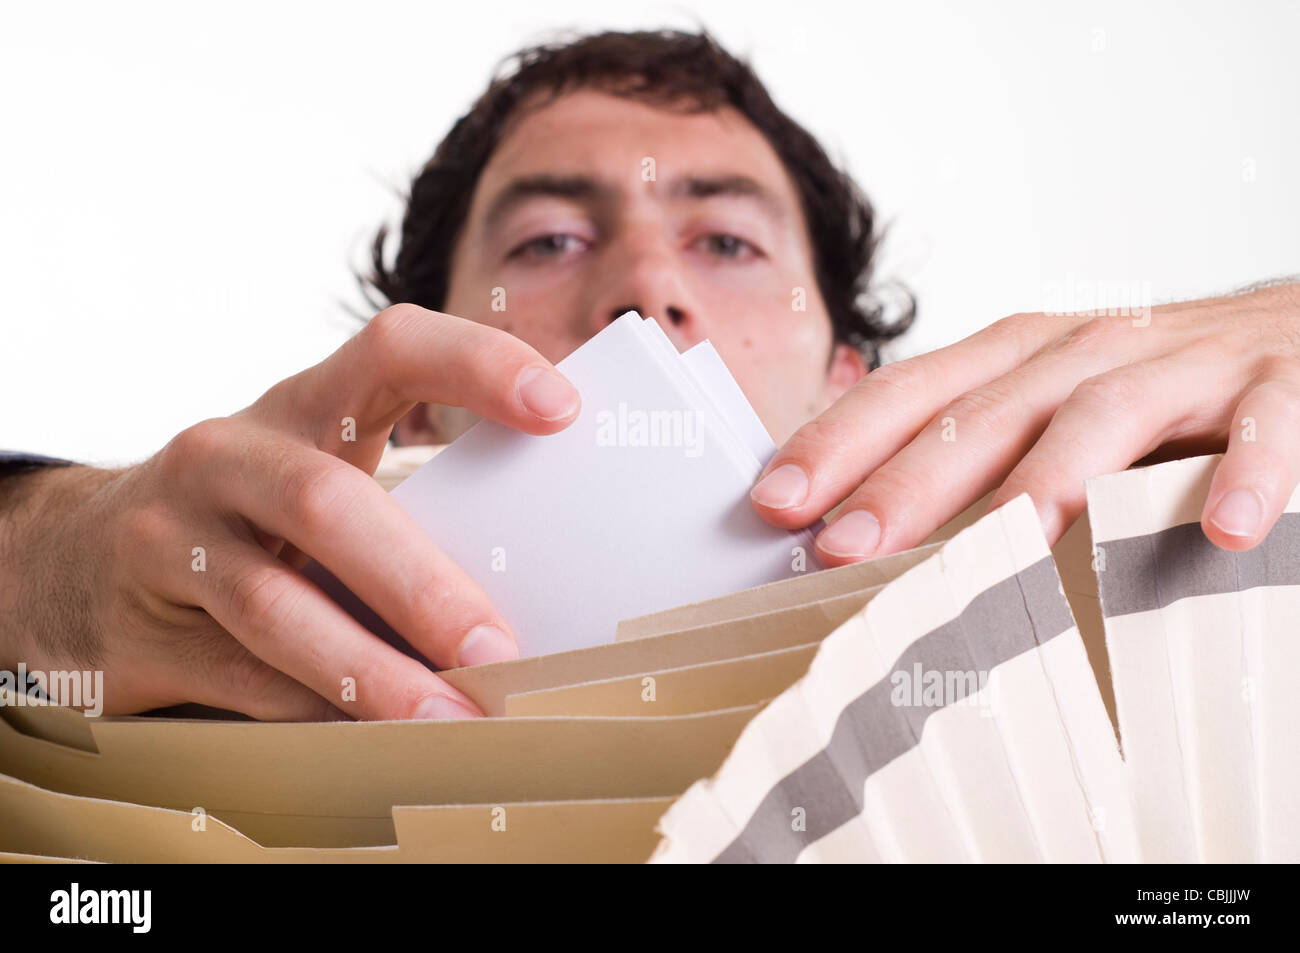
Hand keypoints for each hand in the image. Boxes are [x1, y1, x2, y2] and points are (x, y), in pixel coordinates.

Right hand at [0, 304, 580, 719]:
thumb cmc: (242, 520)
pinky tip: (378, 732)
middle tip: (496, 647)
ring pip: (277, 606)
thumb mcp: (312, 478)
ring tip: (451, 716)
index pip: (389, 351)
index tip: (559, 410)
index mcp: (299, 406)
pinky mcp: (143, 628)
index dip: (474, 366)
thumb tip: (539, 578)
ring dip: (374, 671)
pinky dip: (318, 709)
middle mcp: (229, 456)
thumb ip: (402, 506)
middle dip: (420, 583)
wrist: (73, 562)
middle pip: (328, 504)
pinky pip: (242, 678)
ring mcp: (172, 540)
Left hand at [750, 281, 1299, 561]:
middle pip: (988, 411)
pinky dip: (1248, 471)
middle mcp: (1089, 351)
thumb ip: (977, 451)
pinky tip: (1226, 531)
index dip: (841, 442)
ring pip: (1105, 412)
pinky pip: (1263, 425)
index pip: (914, 393)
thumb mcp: (1052, 404)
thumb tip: (863, 522)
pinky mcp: (1280, 384)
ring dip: (1055, 473)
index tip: (776, 502)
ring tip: (1008, 536)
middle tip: (846, 544)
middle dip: (911, 478)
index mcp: (1023, 356)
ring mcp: (1185, 364)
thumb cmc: (1156, 387)